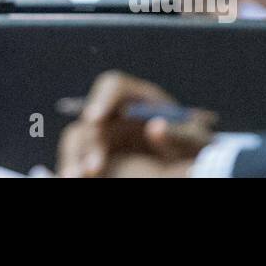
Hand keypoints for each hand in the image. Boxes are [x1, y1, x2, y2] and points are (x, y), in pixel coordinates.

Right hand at [56, 70, 214, 177]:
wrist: (188, 166)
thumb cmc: (192, 150)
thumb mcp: (193, 141)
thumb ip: (178, 136)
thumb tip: (156, 128)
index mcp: (137, 98)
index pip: (113, 86)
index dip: (101, 99)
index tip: (94, 118)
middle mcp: (115, 114)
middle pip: (91, 117)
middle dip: (90, 140)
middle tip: (95, 165)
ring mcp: (102, 137)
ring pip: (77, 140)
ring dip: (75, 158)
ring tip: (76, 178)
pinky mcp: (94, 158)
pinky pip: (76, 161)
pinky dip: (72, 169)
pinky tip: (71, 178)